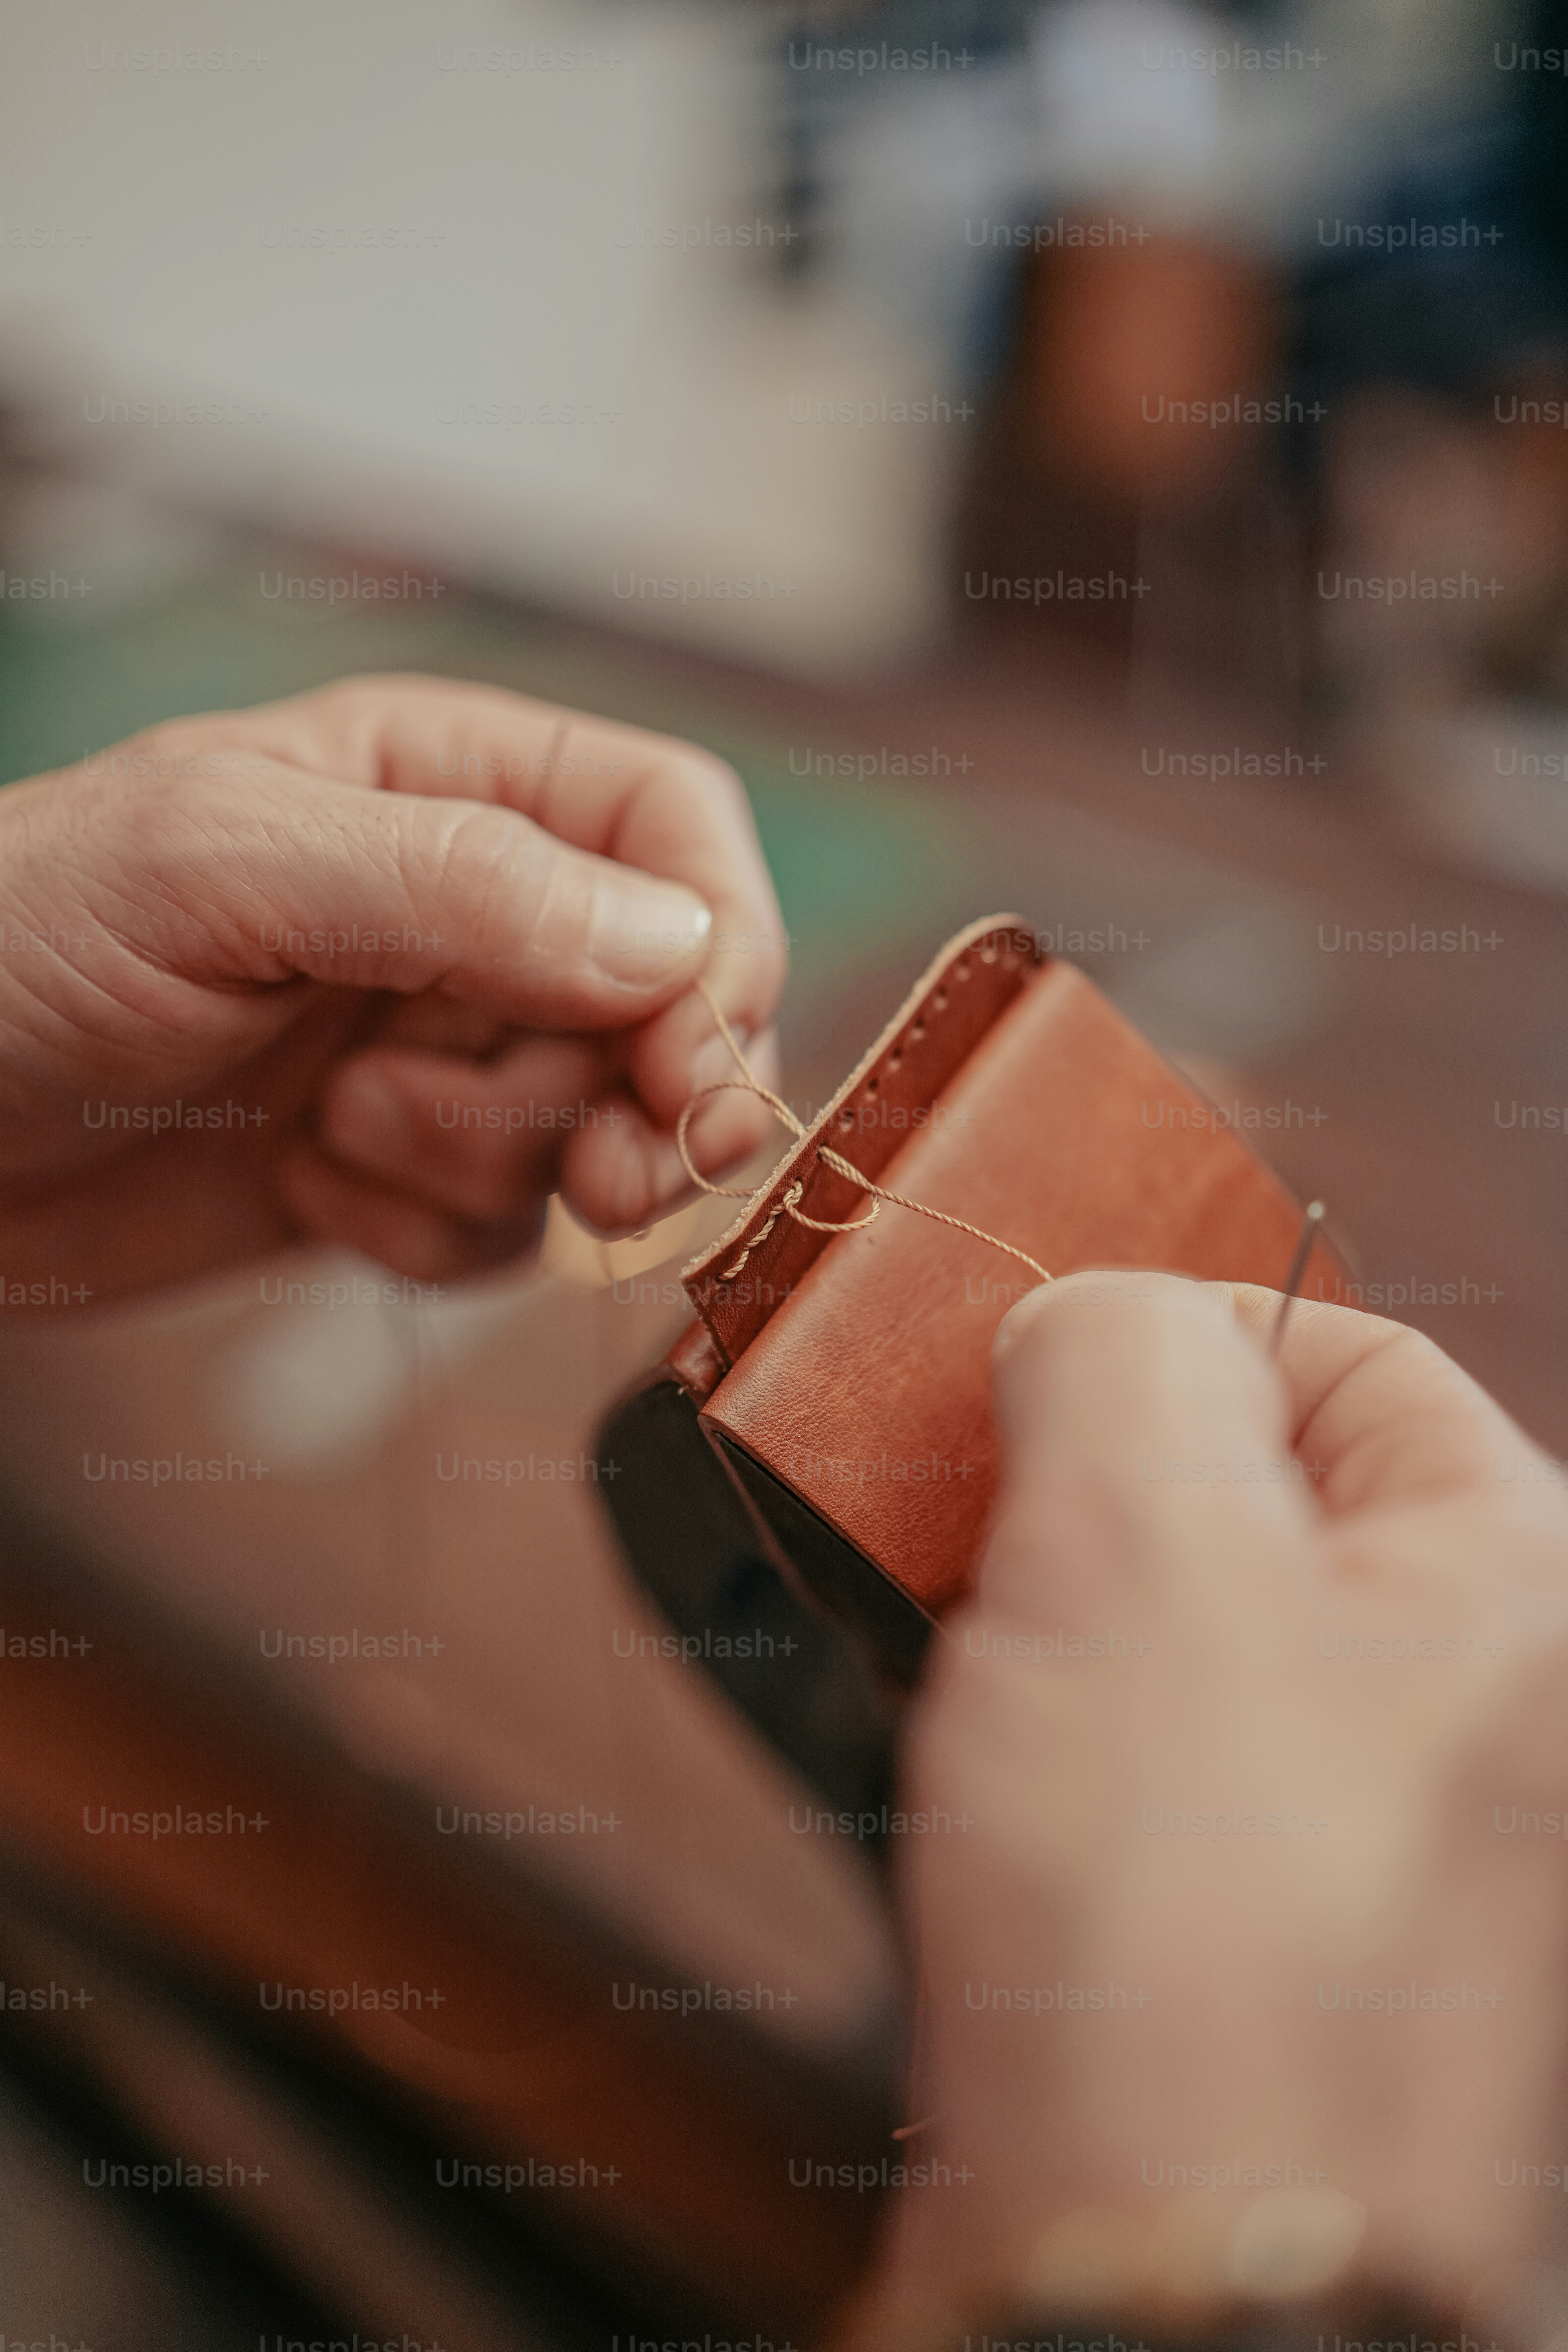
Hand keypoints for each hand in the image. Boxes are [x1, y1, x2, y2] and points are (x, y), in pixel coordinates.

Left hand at [0, 674, 786, 1301]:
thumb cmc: (11, 938)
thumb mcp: (220, 863)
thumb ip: (455, 882)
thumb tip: (676, 943)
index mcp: (444, 781)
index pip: (677, 831)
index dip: (721, 948)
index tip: (689, 1067)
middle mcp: (466, 909)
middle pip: (673, 1001)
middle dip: (647, 1100)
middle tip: (603, 1175)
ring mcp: (436, 1044)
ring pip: (598, 1130)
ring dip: (495, 1167)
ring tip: (342, 1136)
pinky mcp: (395, 1167)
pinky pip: (505, 1227)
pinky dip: (430, 1237)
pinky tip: (314, 1195)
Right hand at [848, 1274, 1567, 2344]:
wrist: (1159, 2277)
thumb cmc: (1192, 1926)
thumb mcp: (1135, 1539)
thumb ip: (1114, 1357)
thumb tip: (1089, 1319)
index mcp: (1523, 1587)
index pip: (1341, 1353)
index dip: (1161, 1336)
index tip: (1018, 1374)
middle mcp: (1489, 1714)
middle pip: (1257, 1504)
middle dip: (1087, 1500)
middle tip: (965, 1535)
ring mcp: (1388, 1842)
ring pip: (1188, 1642)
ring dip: (1051, 1631)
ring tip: (959, 1675)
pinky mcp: (1278, 1941)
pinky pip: (1159, 1778)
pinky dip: (1057, 1754)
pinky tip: (983, 1789)